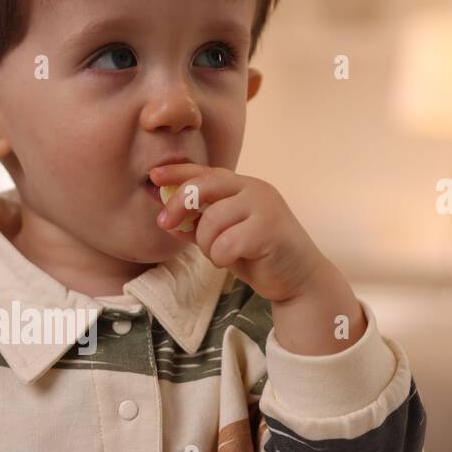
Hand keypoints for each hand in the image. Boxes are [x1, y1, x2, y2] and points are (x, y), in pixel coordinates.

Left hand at [150, 163, 325, 303]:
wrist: (297, 279)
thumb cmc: (258, 256)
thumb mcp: (223, 236)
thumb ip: (200, 224)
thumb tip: (167, 219)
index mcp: (244, 187)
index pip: (207, 172)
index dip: (179, 172)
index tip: (154, 177)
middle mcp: (255, 190)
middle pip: (204, 186)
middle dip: (178, 205)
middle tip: (164, 224)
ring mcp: (265, 207)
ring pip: (211, 220)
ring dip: (207, 245)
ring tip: (220, 255)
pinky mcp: (269, 230)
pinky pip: (225, 243)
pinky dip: (221, 258)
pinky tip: (233, 261)